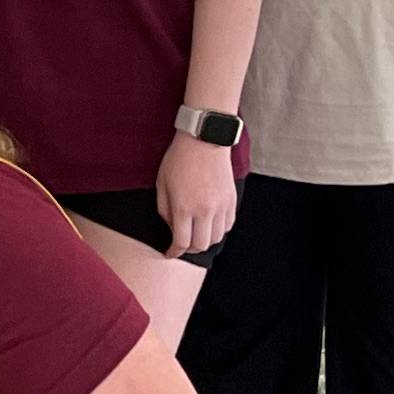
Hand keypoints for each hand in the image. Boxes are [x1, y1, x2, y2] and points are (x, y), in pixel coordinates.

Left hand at [155, 134, 238, 257]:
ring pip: (216, 238)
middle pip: (200, 245)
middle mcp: (205, 210)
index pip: (181, 242)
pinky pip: (227, 226)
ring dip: (205, 239)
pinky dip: (218, 229)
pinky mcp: (232, 201)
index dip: (174, 252)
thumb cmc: (178, 159)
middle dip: (189, 248)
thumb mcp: (162, 184)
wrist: (205, 140)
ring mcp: (221, 206)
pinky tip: (209, 222)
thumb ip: (165, 210)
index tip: (169, 253)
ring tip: (196, 232)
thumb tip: (172, 229)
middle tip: (182, 243)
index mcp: (184, 207)